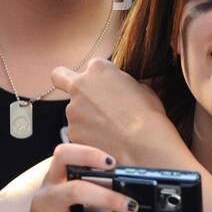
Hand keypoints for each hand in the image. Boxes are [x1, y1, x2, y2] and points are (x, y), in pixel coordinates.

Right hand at [15, 144, 136, 211]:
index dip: (88, 154)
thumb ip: (89, 191)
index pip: (63, 156)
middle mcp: (43, 200)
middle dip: (110, 198)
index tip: (111, 162)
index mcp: (51, 182)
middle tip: (131, 205)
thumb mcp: (65, 201)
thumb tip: (125, 190)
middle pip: (77, 191)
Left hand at [53, 58, 174, 166]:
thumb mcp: (143, 89)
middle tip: (79, 94)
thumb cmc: (148, 115)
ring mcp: (72, 111)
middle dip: (65, 82)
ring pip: (74, 111)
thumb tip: (122, 91)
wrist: (143, 144)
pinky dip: (89, 136)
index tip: (108, 87)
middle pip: (63, 78)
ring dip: (86, 117)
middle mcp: (80, 86)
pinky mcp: (71, 133)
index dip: (100, 77)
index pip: (92, 66)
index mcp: (99, 69)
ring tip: (111, 130)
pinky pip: (79, 132)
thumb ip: (124, 85)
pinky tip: (107, 142)